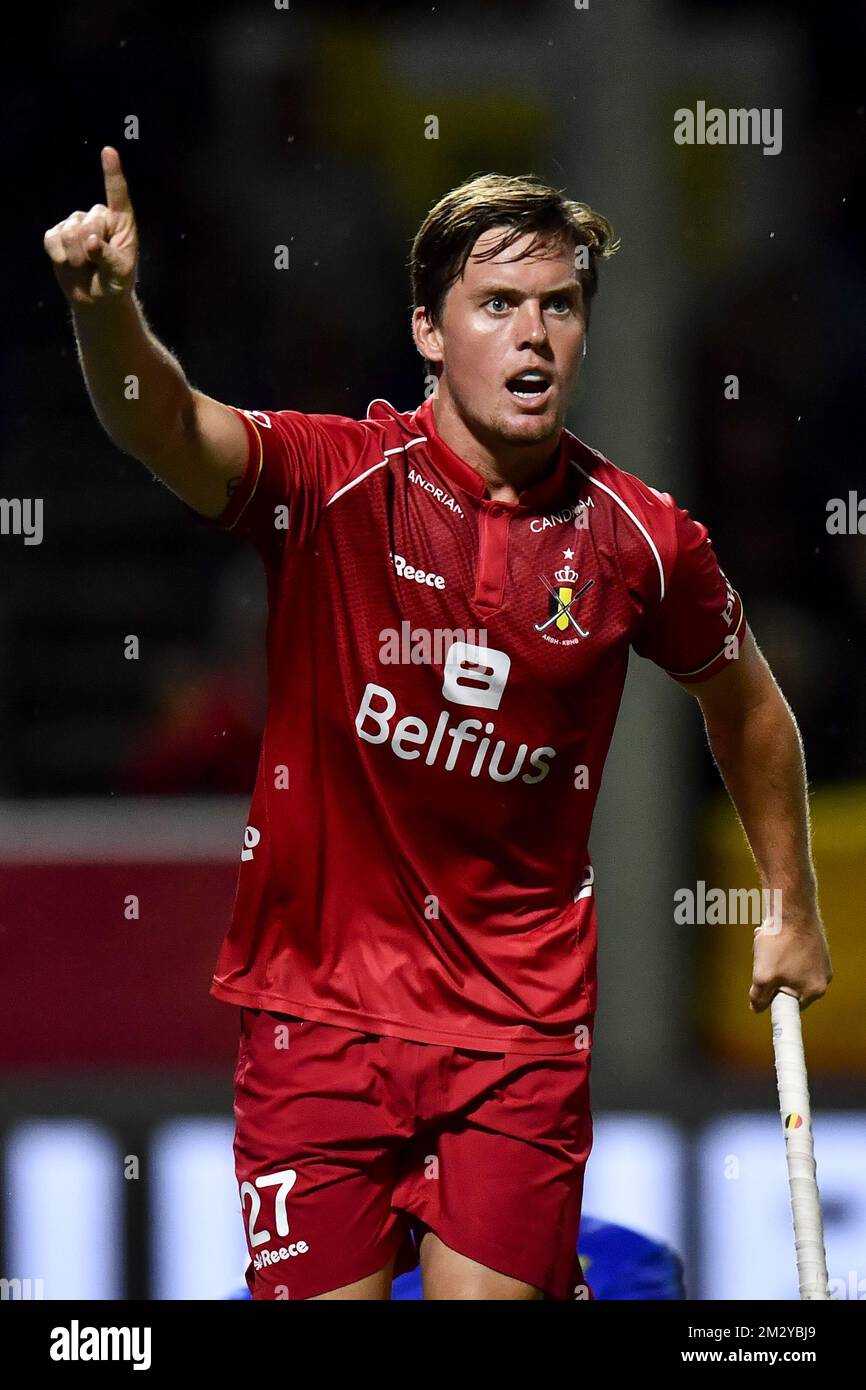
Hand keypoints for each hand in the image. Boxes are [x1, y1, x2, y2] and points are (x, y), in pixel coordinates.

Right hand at [43, 146, 137, 305]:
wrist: (96, 297)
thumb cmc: (115, 281)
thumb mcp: (120, 273)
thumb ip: (109, 256)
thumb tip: (91, 240)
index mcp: (121, 222)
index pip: (117, 194)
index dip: (112, 173)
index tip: (109, 151)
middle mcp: (98, 216)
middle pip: (88, 222)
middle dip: (90, 249)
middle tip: (97, 265)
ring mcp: (75, 223)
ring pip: (70, 233)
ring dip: (76, 257)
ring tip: (85, 266)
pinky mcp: (57, 233)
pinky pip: (52, 240)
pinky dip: (59, 256)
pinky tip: (67, 262)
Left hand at [749, 906, 831, 1011]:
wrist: (791, 907)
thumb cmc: (780, 942)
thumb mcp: (762, 976)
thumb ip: (758, 997)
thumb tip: (757, 1008)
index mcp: (814, 990)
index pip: (789, 1006)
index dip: (773, 998)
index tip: (764, 988)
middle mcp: (822, 977)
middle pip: (787, 986)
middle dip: (772, 974)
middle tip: (765, 961)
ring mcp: (819, 960)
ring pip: (787, 967)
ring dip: (772, 959)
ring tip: (769, 945)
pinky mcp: (814, 945)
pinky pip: (791, 953)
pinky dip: (779, 946)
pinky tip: (774, 935)